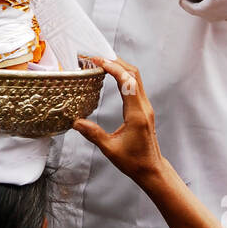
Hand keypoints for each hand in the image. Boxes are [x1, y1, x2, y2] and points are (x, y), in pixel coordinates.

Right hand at [73, 57, 165, 185]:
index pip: (127, 81)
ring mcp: (145, 107)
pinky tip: (111, 76)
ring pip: (136, 78)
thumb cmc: (134, 161)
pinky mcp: (143, 109)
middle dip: (115, 62)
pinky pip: (135, 86)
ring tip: (101, 63)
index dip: (112, 68)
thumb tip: (75, 122)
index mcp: (136, 114)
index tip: (97, 61)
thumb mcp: (110, 149)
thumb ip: (93, 134)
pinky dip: (123, 76)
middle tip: (95, 57)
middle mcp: (143, 107)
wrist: (151, 170)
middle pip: (133, 74)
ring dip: (120, 67)